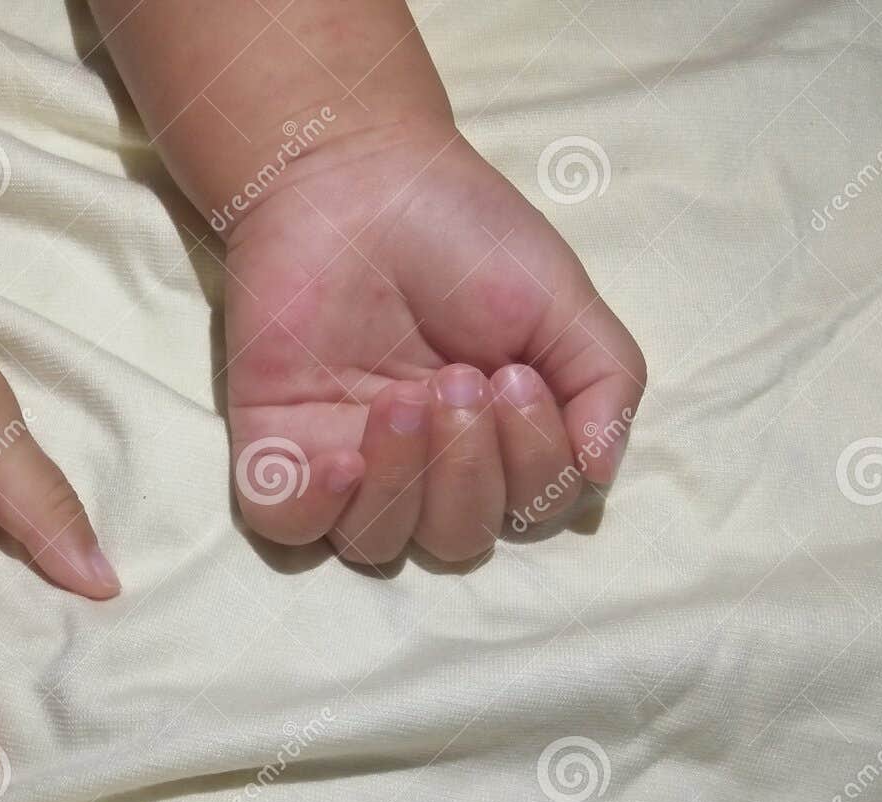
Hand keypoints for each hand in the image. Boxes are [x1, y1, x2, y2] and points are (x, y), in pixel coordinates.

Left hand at [222, 123, 646, 563]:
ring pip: (377, 544)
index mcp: (493, 443)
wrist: (356, 177)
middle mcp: (421, 466)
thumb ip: (606, 383)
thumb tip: (601, 470)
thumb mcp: (564, 300)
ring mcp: (343, 459)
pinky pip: (288, 527)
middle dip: (470, 469)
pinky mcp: (274, 444)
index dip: (531, 466)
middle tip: (457, 378)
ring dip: (405, 480)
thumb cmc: (461, 234)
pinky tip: (342, 457)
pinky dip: (318, 509)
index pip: (526, 511)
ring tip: (404, 396)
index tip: (514, 375)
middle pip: (456, 538)